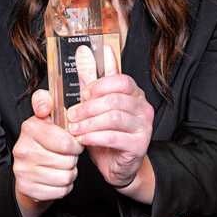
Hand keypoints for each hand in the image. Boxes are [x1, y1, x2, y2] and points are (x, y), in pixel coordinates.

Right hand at [12, 89, 82, 209]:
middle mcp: (22, 148)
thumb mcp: (49, 117)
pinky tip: (56, 179)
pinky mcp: (26, 188)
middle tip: (66, 156)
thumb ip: (48, 102)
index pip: (65, 141)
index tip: (72, 143)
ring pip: (65, 177)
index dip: (75, 144)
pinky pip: (59, 191)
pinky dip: (64, 187)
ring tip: (62, 167)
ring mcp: (22, 169)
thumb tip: (44, 105)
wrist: (30, 170)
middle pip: (68, 160)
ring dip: (70, 173)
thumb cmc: (47, 141)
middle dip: (73, 159)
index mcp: (30, 127)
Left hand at [70, 45, 152, 188]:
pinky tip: (83, 140)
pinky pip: (114, 137)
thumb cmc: (106, 132)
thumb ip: (90, 79)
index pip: (121, 80)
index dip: (100, 85)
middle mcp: (143, 107)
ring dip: (89, 123)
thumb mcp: (96, 104)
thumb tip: (83, 51)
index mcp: (134, 93)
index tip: (83, 93)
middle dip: (89, 107)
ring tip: (74, 128)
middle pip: (115, 99)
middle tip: (71, 114)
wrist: (117, 165)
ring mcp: (144, 126)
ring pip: (114, 117)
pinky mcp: (139, 145)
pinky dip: (94, 137)